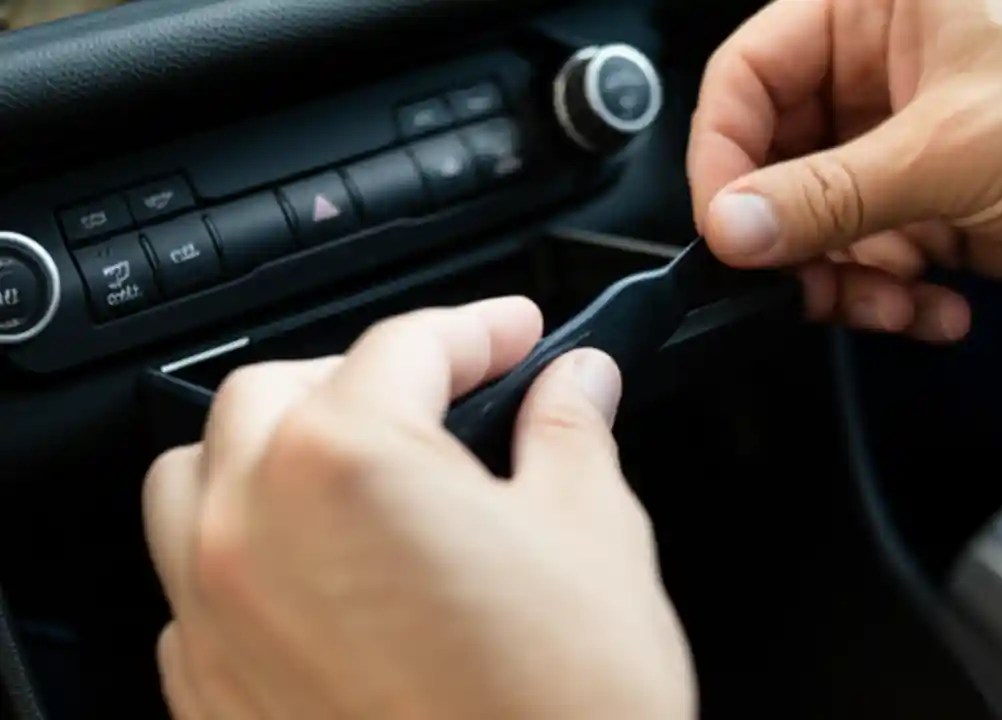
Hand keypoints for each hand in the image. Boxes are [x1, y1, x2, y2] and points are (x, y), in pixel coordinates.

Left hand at [142, 297, 695, 719]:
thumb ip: (570, 428)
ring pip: (202, 478)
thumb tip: (576, 382)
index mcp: (351, 463)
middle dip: (368, 376)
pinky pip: (195, 584)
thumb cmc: (566, 707)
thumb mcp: (593, 532)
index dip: (477, 328)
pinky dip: (248, 550)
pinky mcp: (212, 694)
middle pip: (280, 391)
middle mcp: (255, 529)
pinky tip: (322, 570)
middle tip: (449, 398)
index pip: (406, 345)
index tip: (514, 335)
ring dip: (274, 450)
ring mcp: (218, 618)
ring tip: (358, 469)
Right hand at [688, 0, 1001, 341]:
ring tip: (890, 301)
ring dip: (841, 279)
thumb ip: (829, 196)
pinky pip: (861, 257)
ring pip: (812, 222)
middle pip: (773, 158)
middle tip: (807, 282)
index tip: (730, 228)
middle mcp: (877, 70)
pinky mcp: (920, 202)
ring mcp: (897, 140)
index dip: (725, 156)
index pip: (749, 74)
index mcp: (876, 8)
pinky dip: (884, 293)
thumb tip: (731, 226)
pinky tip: (935, 305)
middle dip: (791, 236)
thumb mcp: (952, 153)